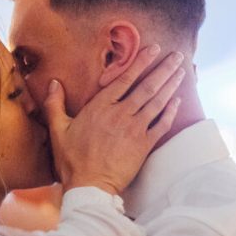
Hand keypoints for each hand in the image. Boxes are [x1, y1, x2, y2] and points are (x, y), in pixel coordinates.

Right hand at [44, 45, 183, 193]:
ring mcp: (135, 130)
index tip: (154, 49)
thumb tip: (53, 83)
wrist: (90, 187)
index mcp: (100, 107)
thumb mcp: (58, 130)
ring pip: (157, 102)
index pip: (124, 79)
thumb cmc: (72, 160)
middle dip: (163, 69)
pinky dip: (171, 112)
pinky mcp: (144, 146)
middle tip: (177, 56)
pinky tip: (178, 101)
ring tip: (182, 71)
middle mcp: (120, 114)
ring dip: (171, 85)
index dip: (141, 62)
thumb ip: (55, 104)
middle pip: (147, 87)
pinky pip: (161, 125)